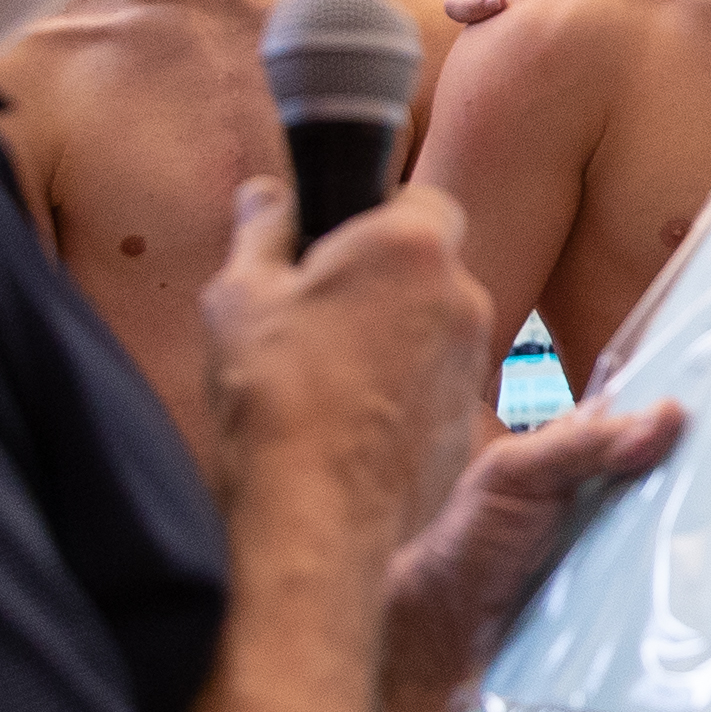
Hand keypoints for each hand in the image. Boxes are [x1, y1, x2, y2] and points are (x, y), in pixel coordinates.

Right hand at [203, 178, 484, 534]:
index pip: (422, 198)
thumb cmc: (273, 398)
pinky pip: (436, 385)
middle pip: (429, 267)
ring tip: (326, 375)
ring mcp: (472, 363)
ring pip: (434, 328)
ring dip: (393, 337)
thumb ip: (260, 231)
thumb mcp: (239, 296)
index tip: (337, 244)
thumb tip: (266, 195)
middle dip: (382, 280)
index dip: (378, 216)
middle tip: (317, 312)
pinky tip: (349, 419)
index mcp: (411, 245)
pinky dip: (403, 391)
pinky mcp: (468, 422)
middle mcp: (461, 296)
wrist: (314, 516)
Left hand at [376, 391, 684, 711]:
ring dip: (710, 535)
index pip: (651, 416)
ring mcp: (622, 545)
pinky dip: (690, 584)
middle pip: (679, 475)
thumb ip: (583, 445)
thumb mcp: (515, 474)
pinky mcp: (627, 595)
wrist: (442, 632)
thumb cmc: (469, 538)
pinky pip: (669, 584)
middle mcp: (611, 493)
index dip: (694, 411)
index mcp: (586, 449)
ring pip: (681, 530)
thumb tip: (669, 415)